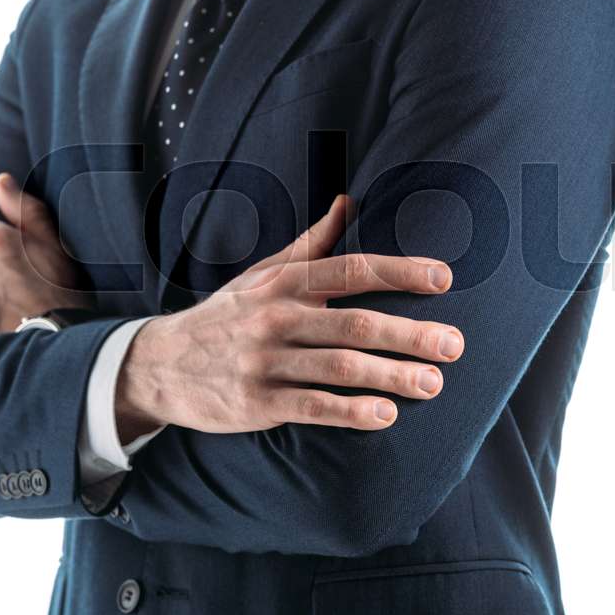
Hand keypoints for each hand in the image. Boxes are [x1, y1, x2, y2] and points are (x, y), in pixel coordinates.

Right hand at [114, 193, 465, 441]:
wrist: (158, 364)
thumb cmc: (229, 314)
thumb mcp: (263, 272)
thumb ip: (312, 243)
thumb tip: (350, 199)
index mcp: (286, 282)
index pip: (351, 270)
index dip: (399, 271)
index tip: (445, 278)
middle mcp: (277, 317)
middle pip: (354, 322)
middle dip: (409, 333)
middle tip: (456, 344)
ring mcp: (265, 361)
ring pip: (339, 366)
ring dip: (390, 376)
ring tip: (434, 383)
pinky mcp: (256, 402)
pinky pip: (311, 407)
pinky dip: (350, 413)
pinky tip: (385, 416)